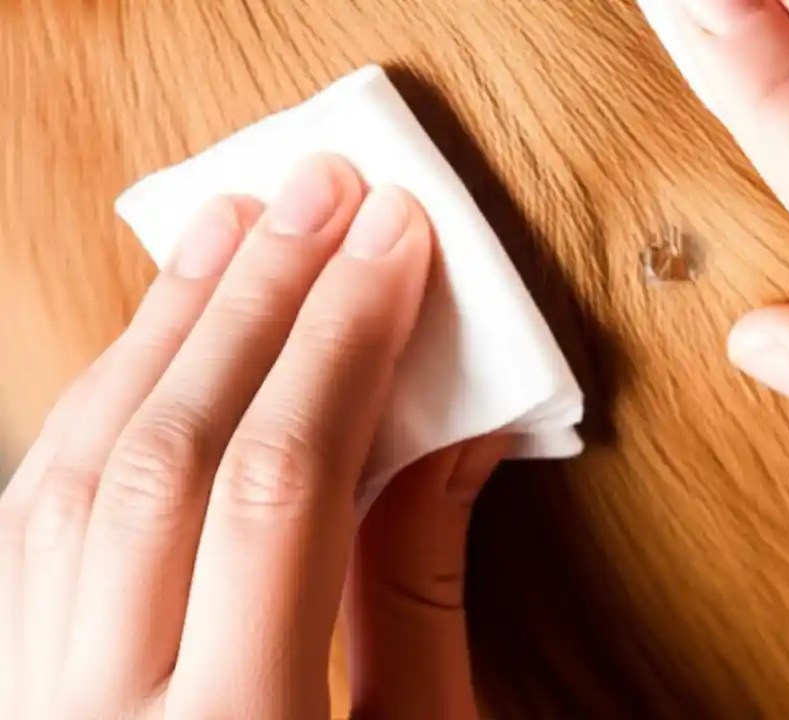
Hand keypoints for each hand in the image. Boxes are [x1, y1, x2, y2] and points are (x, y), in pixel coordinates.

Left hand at [0, 155, 496, 717]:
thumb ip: (418, 594)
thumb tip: (447, 431)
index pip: (278, 486)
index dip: (342, 343)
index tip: (395, 244)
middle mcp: (102, 716)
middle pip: (165, 452)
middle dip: (254, 302)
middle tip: (320, 195)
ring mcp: (35, 699)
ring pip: (73, 470)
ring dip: (162, 331)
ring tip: (233, 232)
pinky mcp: (17, 684)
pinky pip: (35, 521)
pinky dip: (100, 409)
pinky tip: (153, 343)